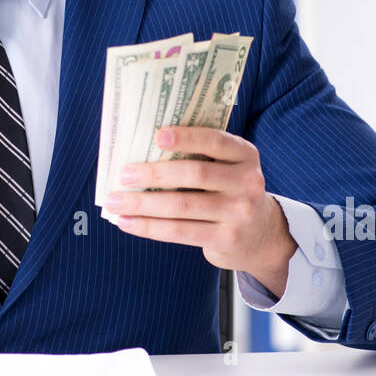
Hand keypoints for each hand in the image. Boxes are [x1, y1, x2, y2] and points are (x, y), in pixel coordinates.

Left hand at [105, 126, 296, 297]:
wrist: (260, 234)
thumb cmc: (228, 190)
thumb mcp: (228, 167)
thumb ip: (201, 156)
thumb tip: (142, 150)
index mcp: (245, 155)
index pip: (216, 141)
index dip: (187, 137)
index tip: (157, 136)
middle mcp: (248, 182)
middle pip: (196, 174)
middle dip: (155, 174)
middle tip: (124, 174)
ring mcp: (239, 213)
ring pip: (183, 206)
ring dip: (143, 204)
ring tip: (115, 201)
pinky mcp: (226, 239)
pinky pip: (180, 232)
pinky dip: (149, 227)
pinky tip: (127, 222)